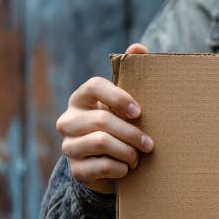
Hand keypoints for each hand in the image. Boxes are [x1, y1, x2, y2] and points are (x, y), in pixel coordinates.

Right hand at [56, 43, 151, 193]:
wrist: (106, 167)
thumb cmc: (120, 128)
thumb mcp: (125, 104)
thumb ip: (131, 74)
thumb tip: (139, 48)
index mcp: (81, 99)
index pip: (94, 86)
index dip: (117, 97)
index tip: (138, 111)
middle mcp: (69, 120)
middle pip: (102, 120)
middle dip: (132, 133)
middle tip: (149, 144)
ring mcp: (69, 146)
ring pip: (101, 143)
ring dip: (127, 152)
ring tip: (138, 158)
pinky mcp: (76, 170)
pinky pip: (101, 167)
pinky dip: (120, 169)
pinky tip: (127, 169)